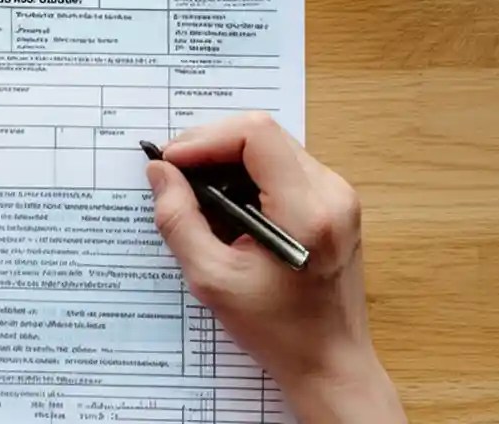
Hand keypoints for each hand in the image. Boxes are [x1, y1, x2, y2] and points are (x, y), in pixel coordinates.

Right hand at [148, 113, 404, 423]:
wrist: (331, 363)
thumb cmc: (276, 331)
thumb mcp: (213, 280)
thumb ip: (180, 220)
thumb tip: (160, 172)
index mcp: (307, 212)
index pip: (255, 136)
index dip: (204, 139)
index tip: (171, 164)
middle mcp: (332, 193)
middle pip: (263, 134)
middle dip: (211, 146)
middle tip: (174, 174)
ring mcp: (339, 196)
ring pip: (272, 146)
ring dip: (227, 158)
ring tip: (196, 191)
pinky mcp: (336, 203)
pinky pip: (284, 166)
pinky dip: (248, 174)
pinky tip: (226, 203)